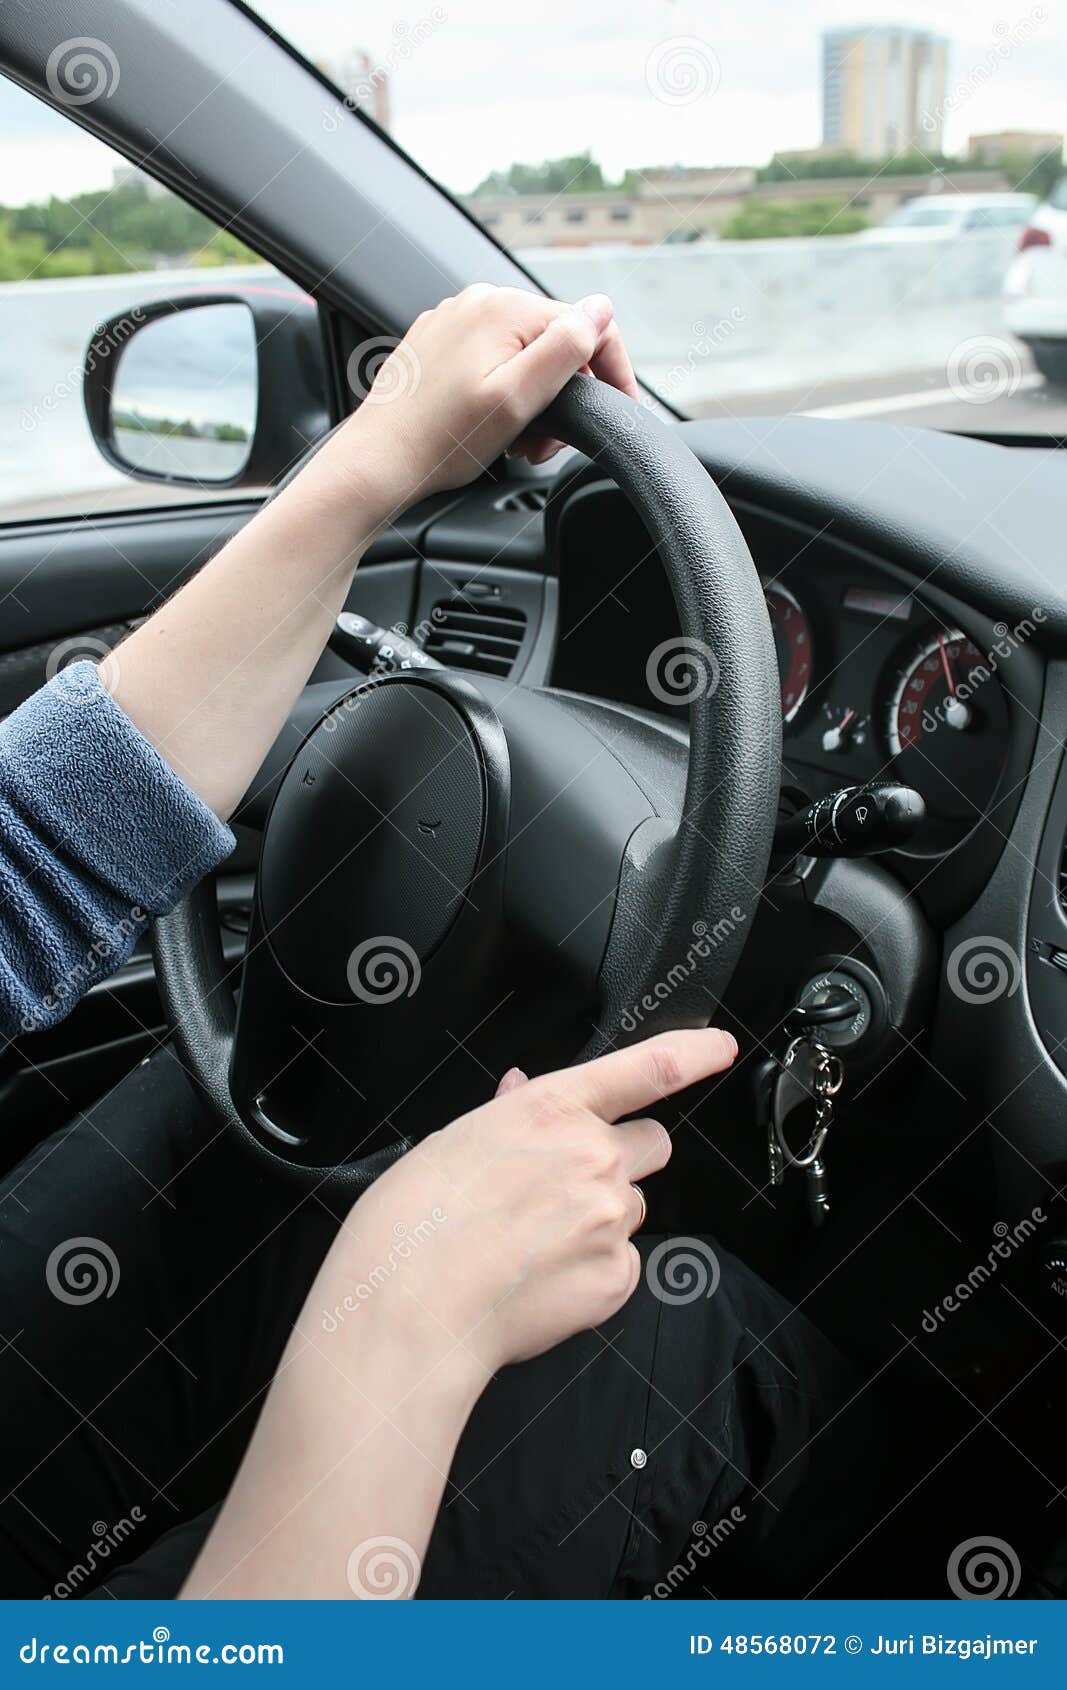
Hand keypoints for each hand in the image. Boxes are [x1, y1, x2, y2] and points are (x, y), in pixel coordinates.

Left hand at [300, 283, 638, 524]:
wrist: (378, 461)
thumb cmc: (442, 439)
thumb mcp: (518, 398)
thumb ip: (565, 348)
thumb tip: (602, 309)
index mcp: (504, 309)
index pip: (586, 326)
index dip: (612, 370)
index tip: (618, 409)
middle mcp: (478, 302)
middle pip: (554, 340)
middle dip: (566, 392)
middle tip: (549, 444)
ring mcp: (455, 321)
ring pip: (523, 352)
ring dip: (536, 397)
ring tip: (518, 440)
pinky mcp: (438, 344)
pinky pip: (491, 359)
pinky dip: (505, 392)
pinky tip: (492, 426)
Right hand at [322, 1028, 737, 1380]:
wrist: (411, 1309)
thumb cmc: (412, 1224)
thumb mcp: (451, 1142)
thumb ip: (504, 1115)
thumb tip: (518, 1091)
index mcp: (549, 1109)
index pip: (646, 1067)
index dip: (693, 1053)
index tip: (719, 1048)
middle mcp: (593, 1155)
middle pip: (650, 1145)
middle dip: (621, 1158)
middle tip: (570, 1187)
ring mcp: (610, 1217)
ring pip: (631, 1208)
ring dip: (601, 1218)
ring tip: (536, 1245)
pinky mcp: (616, 1276)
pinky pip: (623, 1263)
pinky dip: (593, 1271)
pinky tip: (542, 1280)